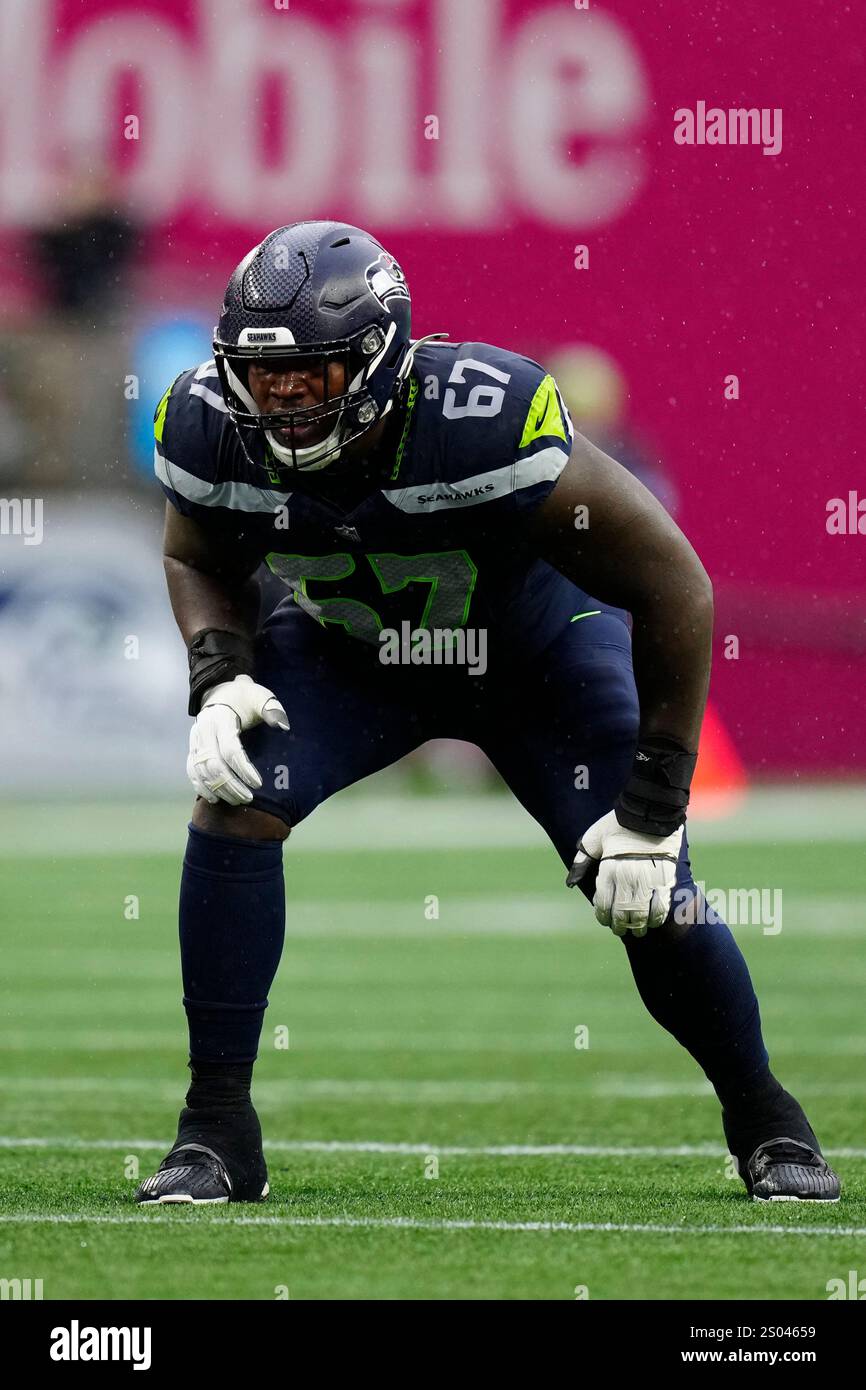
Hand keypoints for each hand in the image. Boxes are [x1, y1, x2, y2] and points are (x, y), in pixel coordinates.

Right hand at [187, 674, 288, 805]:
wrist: (220, 692)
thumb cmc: (244, 697)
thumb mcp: (259, 696)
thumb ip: (271, 709)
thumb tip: (283, 726)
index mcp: (219, 718)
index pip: (229, 749)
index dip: (243, 769)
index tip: (258, 783)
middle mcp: (203, 730)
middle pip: (213, 764)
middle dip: (231, 785)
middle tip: (248, 798)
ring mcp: (194, 740)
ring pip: (201, 771)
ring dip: (218, 789)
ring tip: (237, 801)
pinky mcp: (192, 748)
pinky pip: (191, 771)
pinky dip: (201, 786)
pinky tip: (215, 799)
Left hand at [567, 809, 682, 936]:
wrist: (650, 812)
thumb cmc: (618, 824)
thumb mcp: (594, 838)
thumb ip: (582, 860)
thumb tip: (571, 882)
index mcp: (608, 869)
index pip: (603, 904)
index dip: (603, 916)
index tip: (605, 920)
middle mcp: (627, 878)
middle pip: (622, 913)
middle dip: (620, 926)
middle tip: (620, 930)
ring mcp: (647, 880)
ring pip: (641, 914)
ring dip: (639, 926)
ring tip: (638, 930)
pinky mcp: (665, 879)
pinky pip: (662, 907)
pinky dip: (657, 918)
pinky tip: (654, 921)